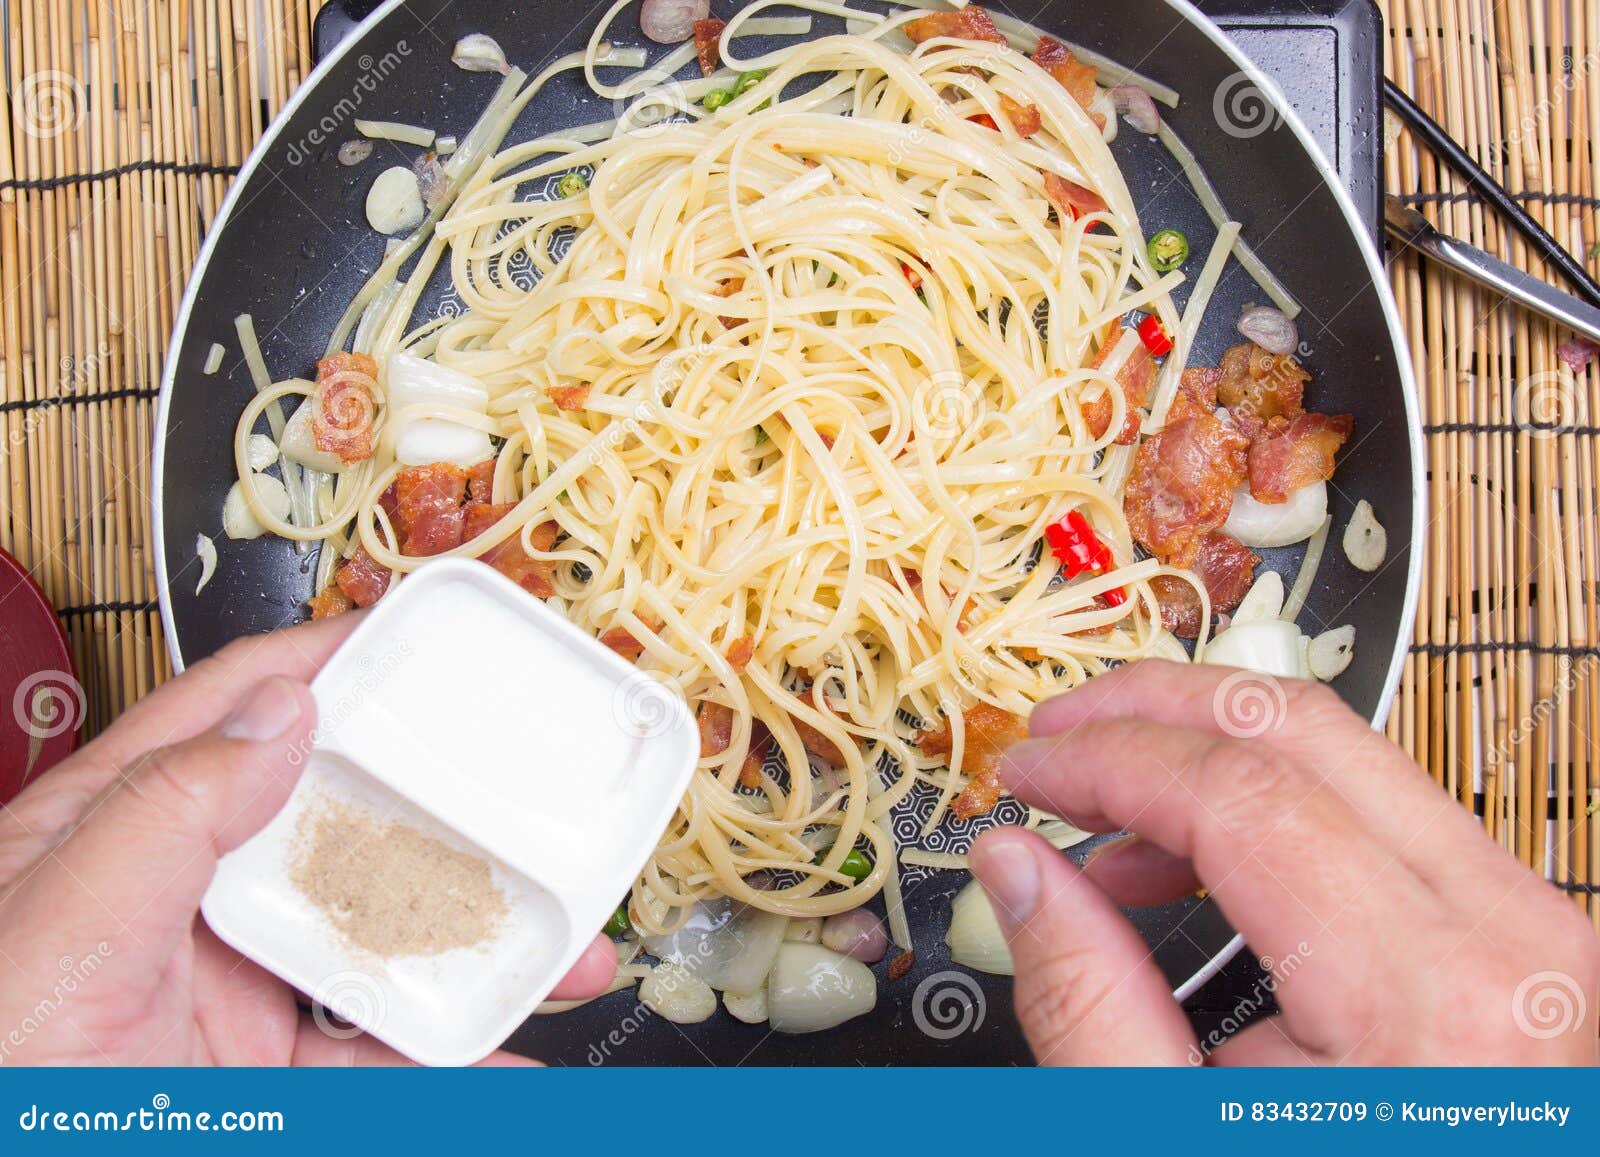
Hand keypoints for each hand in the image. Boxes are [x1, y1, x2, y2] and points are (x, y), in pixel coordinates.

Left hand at [0, 616, 616, 1064]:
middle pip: (339, 825)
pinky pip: (379, 1054)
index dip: (329, 662)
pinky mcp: (261, 1073)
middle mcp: (180, 899)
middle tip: (535, 809)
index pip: (229, 710)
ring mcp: (228, 987)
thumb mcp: (62, 934)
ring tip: (567, 958)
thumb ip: (166, 810)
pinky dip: (455, 1060)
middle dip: (452, 819)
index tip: (422, 637)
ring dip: (482, 947)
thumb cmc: (0, 1081)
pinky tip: (510, 1063)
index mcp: (109, 832)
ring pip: (380, 942)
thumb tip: (280, 709)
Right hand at [970, 659, 1599, 1065]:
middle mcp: (1513, 940)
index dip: (1105, 760)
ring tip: (1107, 825)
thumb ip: (1085, 1001)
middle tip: (1054, 734)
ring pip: (1352, 757)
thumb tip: (1014, 867)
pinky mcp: (1527, 942)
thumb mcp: (1178, 1141)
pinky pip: (1388, 820)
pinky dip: (1275, 813)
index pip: (1239, 793)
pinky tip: (1197, 869)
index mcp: (1433, 1001)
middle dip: (1155, 708)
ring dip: (1210, 756)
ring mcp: (1538, 933)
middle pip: (1305, 729)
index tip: (1021, 771)